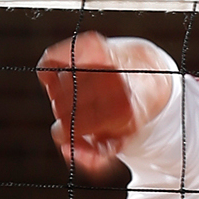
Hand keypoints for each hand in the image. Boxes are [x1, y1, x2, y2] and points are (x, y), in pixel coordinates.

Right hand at [37, 31, 139, 176]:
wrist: (148, 75)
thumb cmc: (125, 113)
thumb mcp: (117, 141)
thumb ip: (94, 155)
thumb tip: (68, 151)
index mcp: (122, 112)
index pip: (67, 128)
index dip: (65, 133)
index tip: (74, 130)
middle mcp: (115, 83)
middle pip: (60, 106)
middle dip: (64, 113)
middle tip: (78, 111)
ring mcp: (103, 61)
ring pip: (55, 85)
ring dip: (59, 92)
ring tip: (77, 92)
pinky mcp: (92, 43)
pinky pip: (52, 58)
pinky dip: (50, 66)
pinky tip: (61, 73)